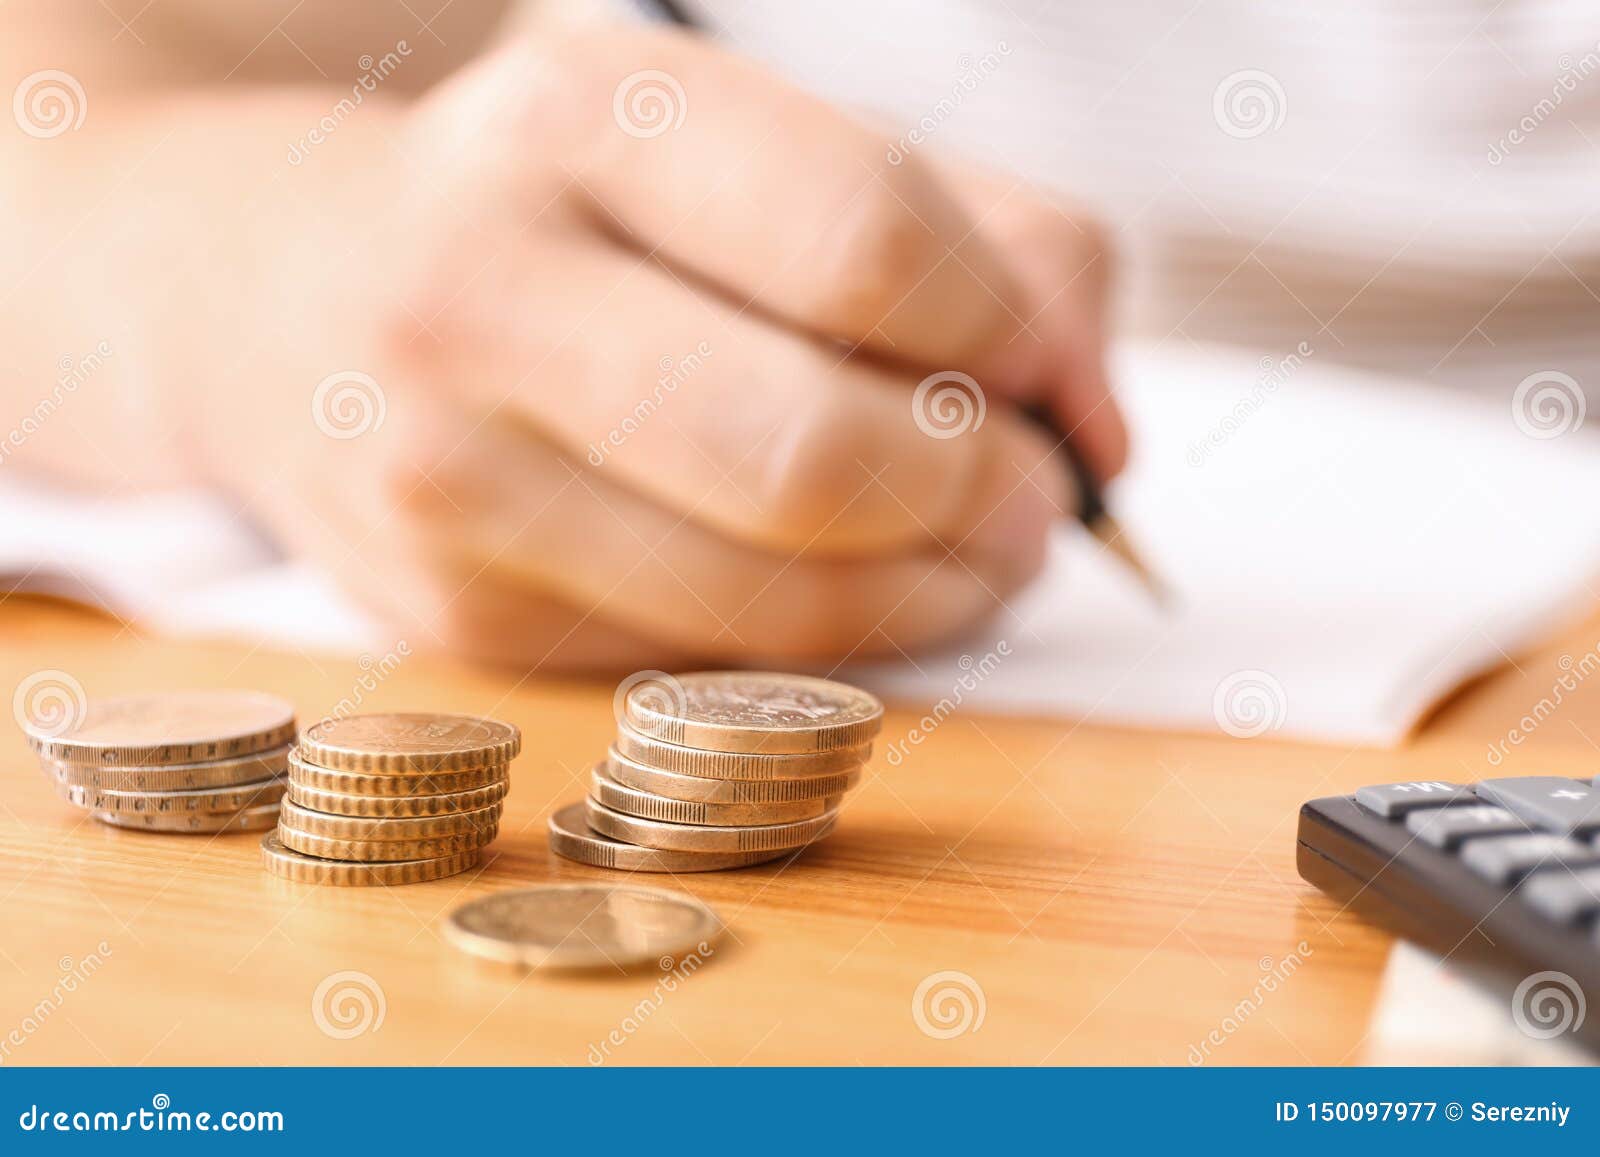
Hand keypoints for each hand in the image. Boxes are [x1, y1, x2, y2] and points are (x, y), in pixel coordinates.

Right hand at [184, 25, 1126, 669]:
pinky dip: (830, 638)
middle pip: (816, 454)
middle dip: (982, 493)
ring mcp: (447, 479)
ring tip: (968, 545)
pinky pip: (718, 664)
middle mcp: (478, 294)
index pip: (865, 246)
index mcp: (578, 122)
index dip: (1007, 330)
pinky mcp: (454, 620)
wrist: (290, 299)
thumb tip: (1100, 422)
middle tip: (1028, 491)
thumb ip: (985, 242)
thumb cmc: (577, 213)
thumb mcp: (759, 148)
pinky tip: (833, 576)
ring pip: (780, 597)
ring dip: (937, 590)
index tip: (1036, 364)